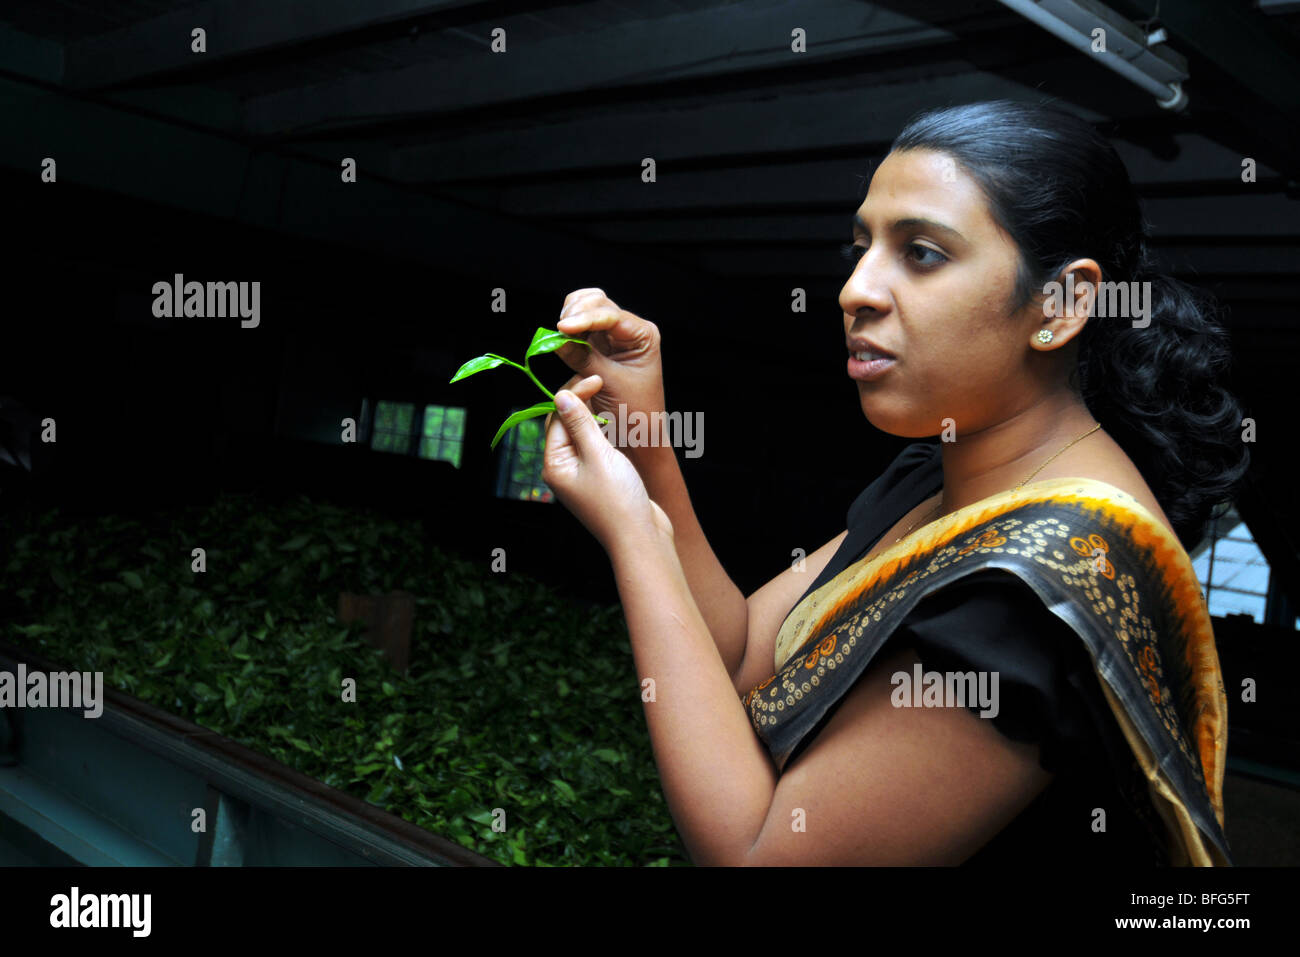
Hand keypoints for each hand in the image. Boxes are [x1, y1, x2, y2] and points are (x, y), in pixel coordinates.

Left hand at [542, 374, 672, 552]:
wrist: (641, 538)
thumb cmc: (618, 500)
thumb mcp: (598, 455)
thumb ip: (580, 424)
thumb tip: (561, 396)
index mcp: (554, 464)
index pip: (556, 418)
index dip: (574, 394)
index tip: (596, 379)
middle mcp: (563, 469)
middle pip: (566, 424)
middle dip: (582, 403)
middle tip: (602, 383)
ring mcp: (581, 475)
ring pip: (582, 434)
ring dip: (595, 417)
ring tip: (611, 402)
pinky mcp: (599, 479)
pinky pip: (595, 448)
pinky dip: (604, 433)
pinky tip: (617, 425)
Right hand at [553, 289, 664, 434]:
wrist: (641, 433)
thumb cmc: (634, 411)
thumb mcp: (608, 383)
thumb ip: (583, 358)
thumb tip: (557, 339)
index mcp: (643, 335)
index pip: (610, 316)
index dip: (584, 318)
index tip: (562, 328)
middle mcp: (630, 329)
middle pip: (597, 301)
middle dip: (576, 312)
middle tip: (559, 331)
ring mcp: (614, 334)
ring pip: (587, 306)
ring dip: (570, 315)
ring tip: (560, 334)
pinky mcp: (600, 343)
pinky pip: (581, 325)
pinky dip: (569, 327)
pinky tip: (563, 338)